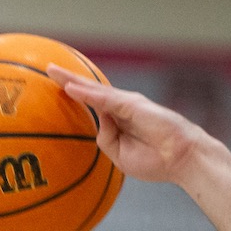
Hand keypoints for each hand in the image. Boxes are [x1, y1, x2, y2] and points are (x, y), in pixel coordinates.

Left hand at [48, 65, 214, 184]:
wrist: (181, 159)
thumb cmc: (156, 161)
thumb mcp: (121, 156)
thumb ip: (106, 140)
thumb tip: (97, 123)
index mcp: (119, 120)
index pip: (92, 104)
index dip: (76, 95)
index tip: (57, 89)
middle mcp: (122, 108)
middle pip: (90, 91)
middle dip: (68, 80)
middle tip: (48, 69)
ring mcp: (127, 105)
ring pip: (95, 90)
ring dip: (73, 80)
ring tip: (53, 72)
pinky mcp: (133, 105)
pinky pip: (105, 99)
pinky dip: (87, 93)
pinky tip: (71, 88)